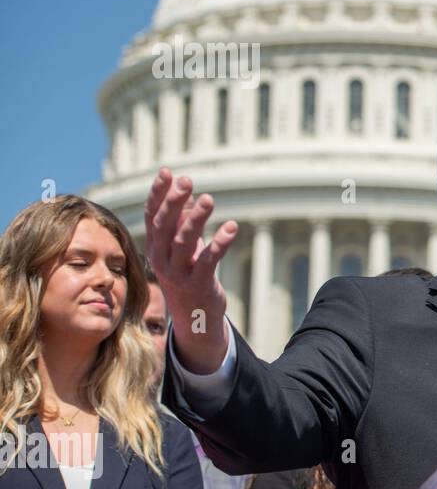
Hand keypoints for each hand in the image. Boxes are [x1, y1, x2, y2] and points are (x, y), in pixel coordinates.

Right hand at [144, 168, 239, 372]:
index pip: (152, 216)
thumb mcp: (183, 248)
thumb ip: (183, 222)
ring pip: (184, 242)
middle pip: (164, 226)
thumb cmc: (188, 275)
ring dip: (196, 219)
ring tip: (208, 199)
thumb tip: (187, 193)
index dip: (158, 194)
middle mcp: (162, 259)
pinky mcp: (198, 284)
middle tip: (186, 181)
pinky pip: (208, 261)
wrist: (194, 317)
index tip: (166, 172)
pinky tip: (232, 227)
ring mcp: (178, 273)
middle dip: (173, 202)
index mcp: (156, 247)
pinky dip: (220, 244)